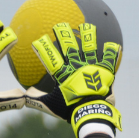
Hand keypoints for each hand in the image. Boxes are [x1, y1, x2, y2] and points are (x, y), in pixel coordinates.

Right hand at [25, 22, 121, 137]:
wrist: (91, 112)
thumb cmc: (70, 109)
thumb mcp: (50, 105)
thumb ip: (37, 99)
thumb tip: (24, 96)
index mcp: (63, 74)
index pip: (50, 58)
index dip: (44, 47)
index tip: (39, 38)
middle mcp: (76, 67)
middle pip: (69, 46)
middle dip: (64, 34)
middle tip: (60, 25)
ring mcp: (91, 67)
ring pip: (89, 47)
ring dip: (87, 35)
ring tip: (86, 26)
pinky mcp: (105, 71)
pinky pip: (109, 59)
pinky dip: (111, 51)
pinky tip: (114, 44)